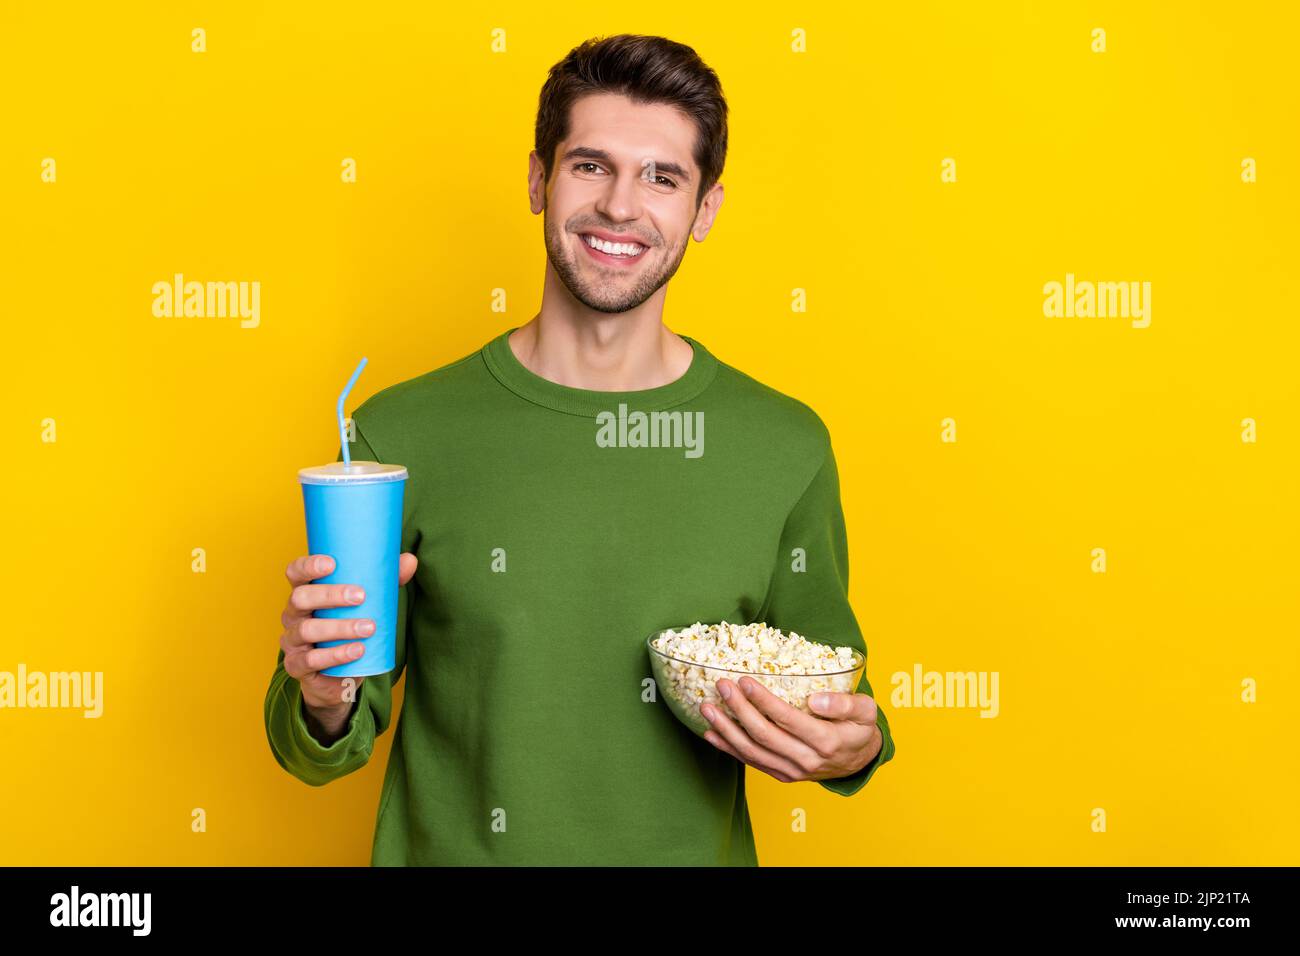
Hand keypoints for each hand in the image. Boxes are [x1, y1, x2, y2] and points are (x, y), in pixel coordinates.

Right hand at [280, 552, 417, 726]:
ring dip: (339, 628)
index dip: (308, 565)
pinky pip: (311, 659)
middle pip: (300, 598)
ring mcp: (292, 641)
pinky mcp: (297, 666)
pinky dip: (336, 655)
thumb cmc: (348, 628)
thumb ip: (384, 581)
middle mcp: (293, 614)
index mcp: (305, 592)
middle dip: (330, 595)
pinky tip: (357, 651)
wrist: (338, 677)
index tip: (332, 563)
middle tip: (361, 596)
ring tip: (369, 628)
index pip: (295, 573)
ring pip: (307, 629)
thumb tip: (410, 560)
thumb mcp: (365, 604)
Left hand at [700, 677, 881, 782]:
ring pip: (752, 751)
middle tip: (722, 685)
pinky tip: (711, 733)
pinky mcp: (781, 775)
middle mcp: (806, 760)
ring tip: (707, 707)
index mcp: (827, 741)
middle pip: (764, 734)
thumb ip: (844, 703)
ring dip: (726, 729)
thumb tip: (815, 699)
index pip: (788, 719)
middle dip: (739, 708)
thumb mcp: (865, 711)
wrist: (860, 762)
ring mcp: (792, 771)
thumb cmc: (860, 729)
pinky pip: (750, 762)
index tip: (745, 681)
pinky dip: (728, 748)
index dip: (764, 701)